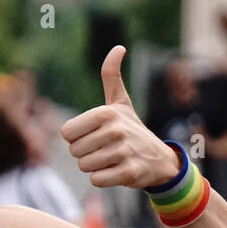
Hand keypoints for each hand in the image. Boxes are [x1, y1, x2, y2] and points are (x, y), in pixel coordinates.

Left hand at [61, 46, 180, 188]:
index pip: (67, 133)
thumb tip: (119, 47)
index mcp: (106, 113)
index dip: (77, 137)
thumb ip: (112, 75)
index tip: (95, 135)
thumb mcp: (120, 102)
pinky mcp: (129, 172)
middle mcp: (115, 130)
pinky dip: (103, 178)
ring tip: (112, 158)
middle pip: (74, 151)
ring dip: (95, 166)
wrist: (159, 159)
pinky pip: (97, 180)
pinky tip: (117, 170)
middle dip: (86, 153)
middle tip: (105, 149)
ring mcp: (123, 151)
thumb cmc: (132, 128)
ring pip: (85, 166)